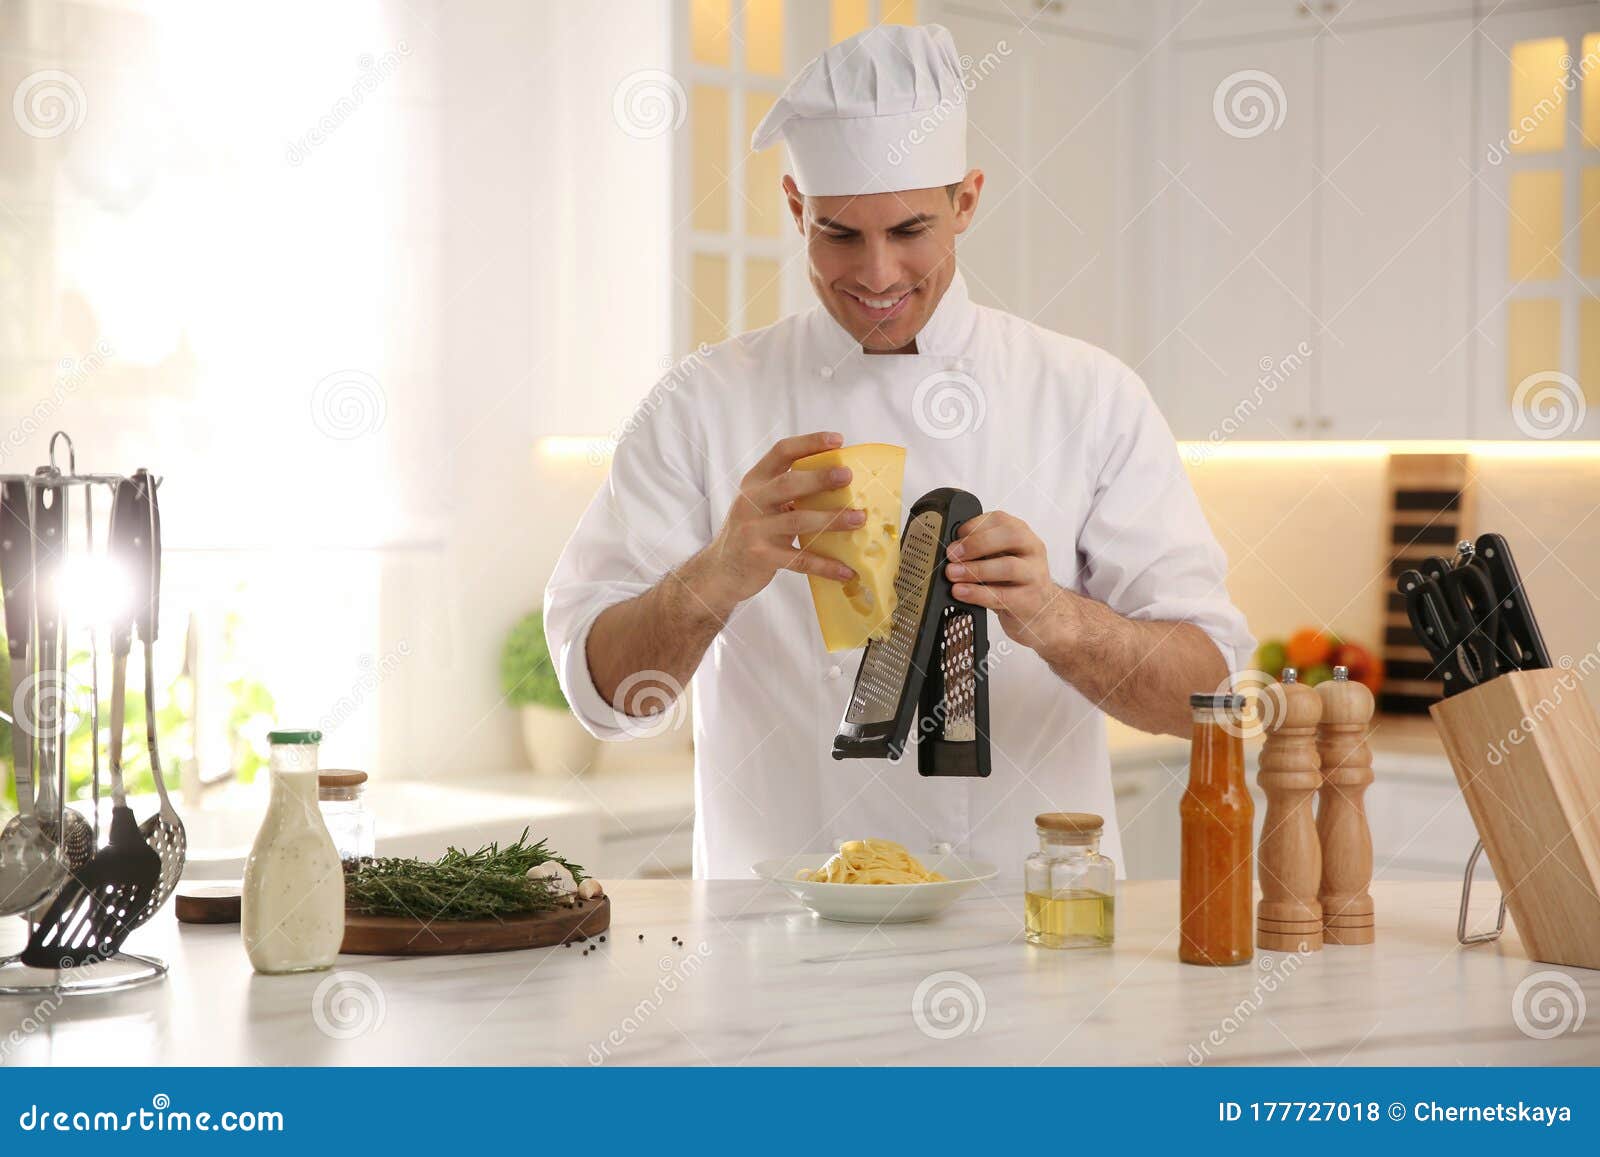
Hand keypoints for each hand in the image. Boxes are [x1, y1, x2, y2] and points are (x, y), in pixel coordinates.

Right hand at [697, 431, 863, 612]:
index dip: (810, 443)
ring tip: (859, 519)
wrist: (720, 569)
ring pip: (797, 521)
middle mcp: (751, 501)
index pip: (781, 452)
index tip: (838, 440)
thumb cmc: (753, 530)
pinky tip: (846, 571)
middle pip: (787, 484)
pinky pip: (799, 560)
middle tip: (848, 476)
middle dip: (820, 478)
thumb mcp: (761, 503)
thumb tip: (840, 482)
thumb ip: (788, 491)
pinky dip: (825, 565)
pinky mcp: (761, 557)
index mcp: (755, 481)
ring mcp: (754, 530)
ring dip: (831, 520)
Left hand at [944, 510, 1074, 657]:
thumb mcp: (1001, 560)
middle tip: (952, 554)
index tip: (955, 536)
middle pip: (1010, 537)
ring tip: (952, 574)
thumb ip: (981, 552)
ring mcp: (1034, 576)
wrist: (1043, 614)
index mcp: (1023, 535)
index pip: (1000, 519)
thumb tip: (950, 550)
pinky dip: (977, 593)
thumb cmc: (1016, 584)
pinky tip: (961, 592)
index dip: (974, 525)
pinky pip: (1002, 595)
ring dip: (974, 569)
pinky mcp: (1029, 601)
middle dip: (976, 544)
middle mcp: (1032, 551)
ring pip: (1008, 566)